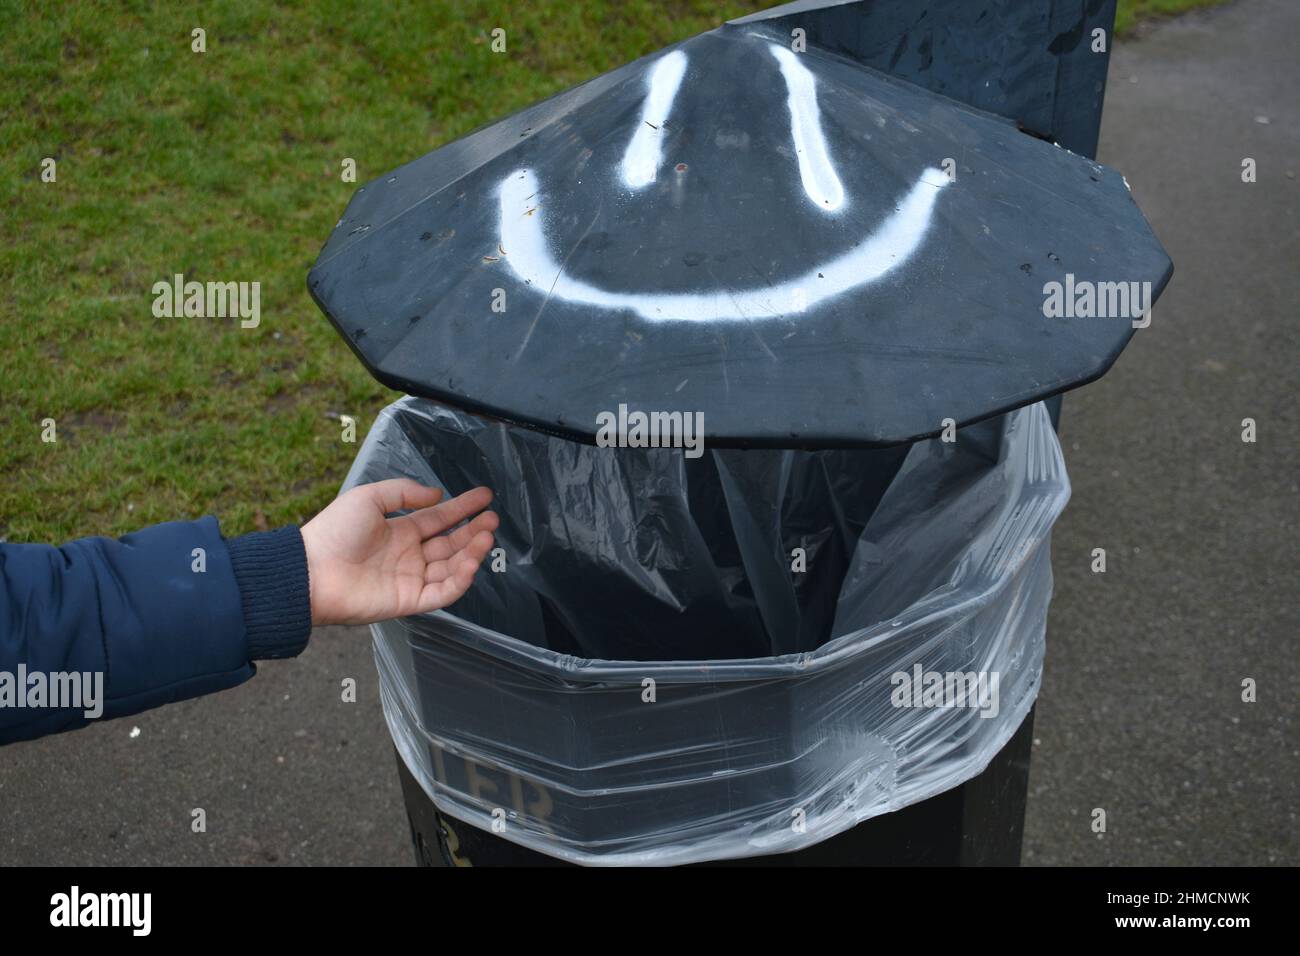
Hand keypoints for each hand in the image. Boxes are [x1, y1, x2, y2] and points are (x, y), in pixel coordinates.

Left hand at [300, 479, 497, 625]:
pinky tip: (471, 562)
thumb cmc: (334, 532)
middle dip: (474, 530)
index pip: (439, 518)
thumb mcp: (369, 498)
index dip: (463, 508)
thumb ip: (404, 493)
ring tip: (486, 536)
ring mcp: (411, 579)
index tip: (485, 496)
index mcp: (400, 531)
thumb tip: (436, 495)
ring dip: (472, 553)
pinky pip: (443, 592)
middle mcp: (409, 555)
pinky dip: (461, 580)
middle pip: (451, 543)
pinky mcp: (409, 601)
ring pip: (452, 567)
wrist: (311, 571)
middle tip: (493, 518)